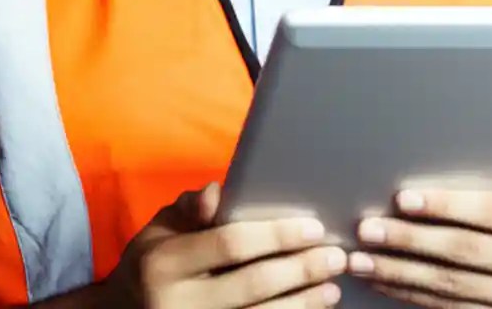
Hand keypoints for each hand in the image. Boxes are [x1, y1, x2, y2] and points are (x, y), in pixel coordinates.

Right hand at [101, 183, 347, 308]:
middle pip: (253, 285)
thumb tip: (217, 193)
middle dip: (300, 270)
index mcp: (165, 263)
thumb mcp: (161, 227)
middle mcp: (177, 303)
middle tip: (336, 256)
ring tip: (332, 288)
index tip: (312, 228)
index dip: (275, 236)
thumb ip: (192, 207)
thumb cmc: (154, 261)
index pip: (230, 244)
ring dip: (303, 304)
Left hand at [349, 189, 491, 308]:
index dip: (445, 204)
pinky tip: (383, 281)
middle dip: (411, 239)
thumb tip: (424, 169)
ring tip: (362, 259)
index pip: (490, 210)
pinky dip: (409, 294)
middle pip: (465, 250)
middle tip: (369, 229)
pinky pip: (448, 308)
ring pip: (451, 285)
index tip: (403, 199)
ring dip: (399, 272)